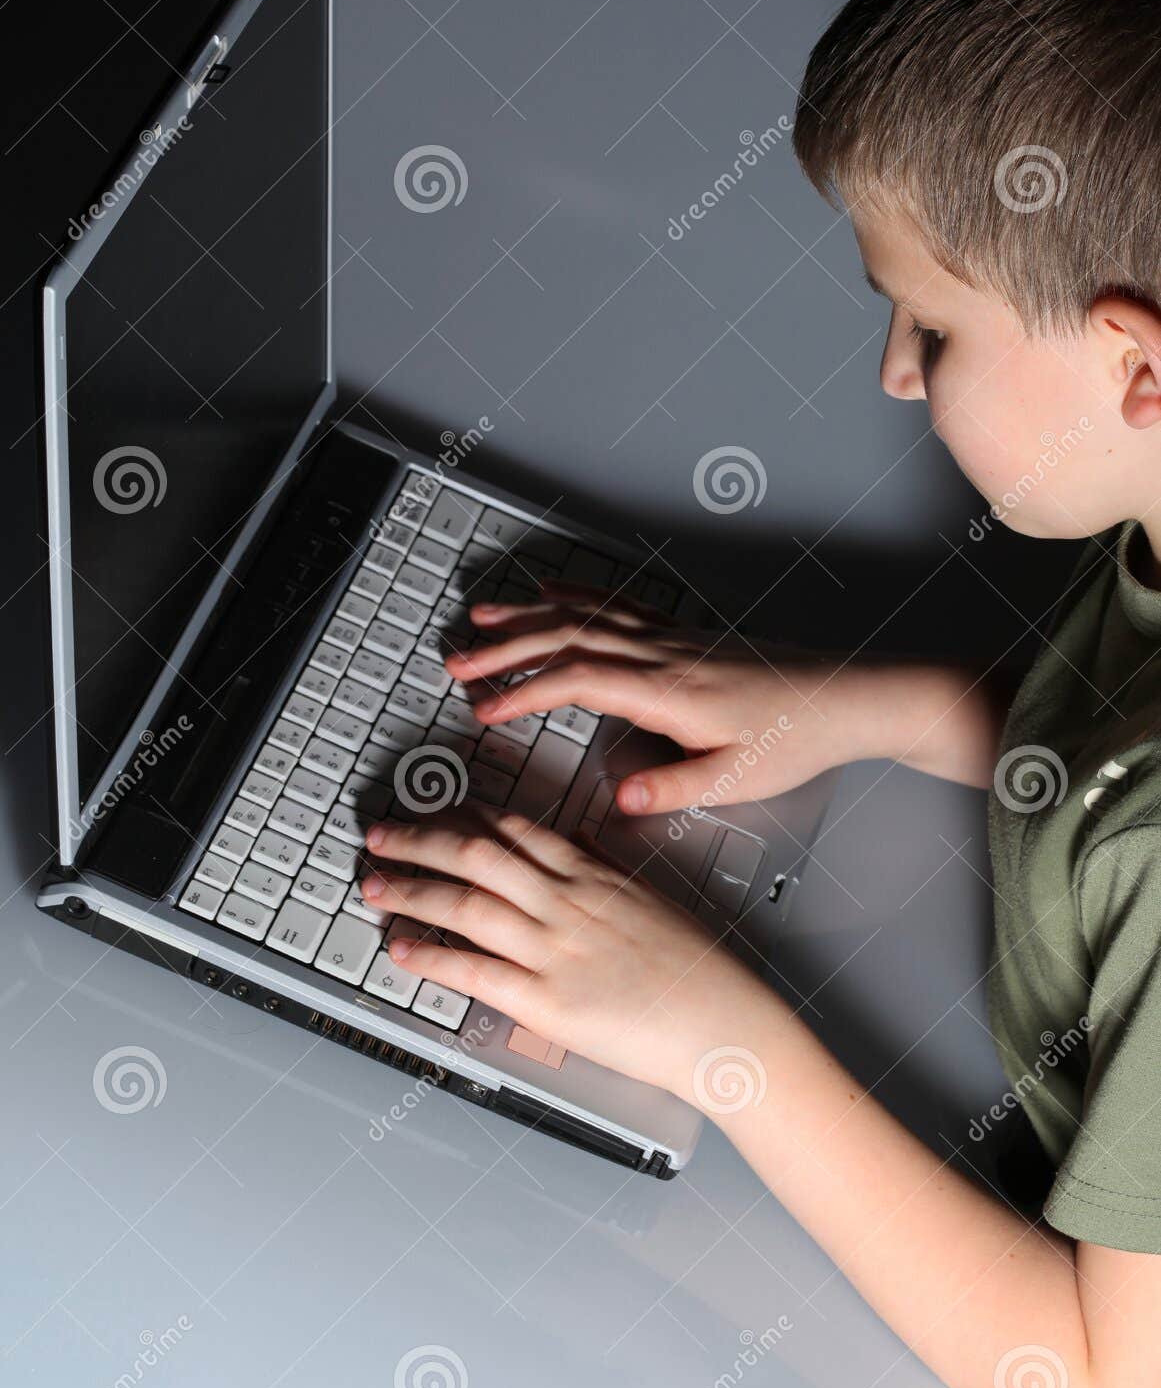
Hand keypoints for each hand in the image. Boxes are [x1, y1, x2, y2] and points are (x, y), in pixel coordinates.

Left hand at [362, 803, 763, 1103]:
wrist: (723, 1025)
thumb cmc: (697, 970)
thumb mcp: (651, 899)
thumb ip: (605, 870)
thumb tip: (577, 843)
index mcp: (593, 876)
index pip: (515, 831)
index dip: (463, 817)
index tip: (430, 811)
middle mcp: (568, 903)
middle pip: (476, 856)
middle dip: (419, 841)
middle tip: (379, 837)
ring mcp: (555, 951)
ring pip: (464, 905)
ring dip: (410, 892)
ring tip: (373, 886)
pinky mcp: (547, 1003)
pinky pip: (473, 971)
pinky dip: (429, 958)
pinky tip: (400, 950)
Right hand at [446, 580, 859, 815]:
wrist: (844, 697)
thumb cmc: (794, 740)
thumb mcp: (736, 780)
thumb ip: (672, 786)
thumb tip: (617, 795)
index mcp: (668, 692)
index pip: (577, 679)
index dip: (523, 692)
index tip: (482, 708)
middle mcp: (662, 655)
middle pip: (567, 637)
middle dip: (504, 649)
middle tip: (456, 663)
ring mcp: (671, 638)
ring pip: (586, 614)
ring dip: (528, 616)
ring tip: (480, 620)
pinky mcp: (684, 634)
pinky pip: (618, 604)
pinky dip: (575, 595)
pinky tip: (550, 592)